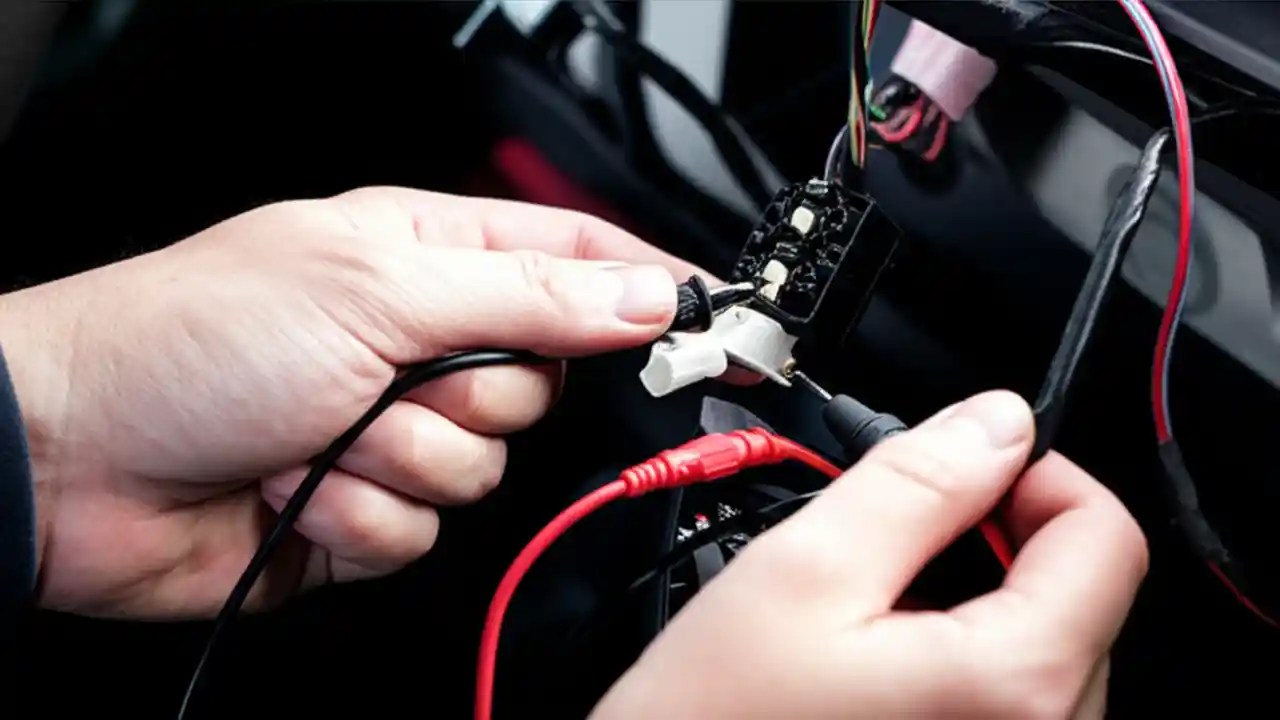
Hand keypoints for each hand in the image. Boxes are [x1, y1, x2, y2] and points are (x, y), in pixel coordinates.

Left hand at [0, 186, 705, 617]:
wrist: (76, 458)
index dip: (648, 290)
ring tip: (325, 433)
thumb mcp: (379, 288)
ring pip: (484, 470)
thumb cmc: (194, 337)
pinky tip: (298, 486)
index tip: (711, 323)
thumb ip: (527, 296)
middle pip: (540, 386)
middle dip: (474, 399)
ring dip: (402, 462)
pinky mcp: (365, 510)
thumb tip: (641, 297)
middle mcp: (420, 341)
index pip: (576, 261)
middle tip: (408, 379)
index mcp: (428, 258)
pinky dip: (360, 517)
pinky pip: (423, 530)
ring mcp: (394, 428)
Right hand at [594, 391, 1147, 719]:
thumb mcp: (804, 570)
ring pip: (1048, 640)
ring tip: (876, 604)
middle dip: (997, 536)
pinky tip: (885, 654)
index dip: (1035, 474)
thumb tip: (995, 422)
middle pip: (1082, 589)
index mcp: (1014, 684)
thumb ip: (915, 482)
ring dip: (977, 594)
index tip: (965, 464)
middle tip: (895, 532)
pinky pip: (1014, 695)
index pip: (1105, 537)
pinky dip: (964, 650)